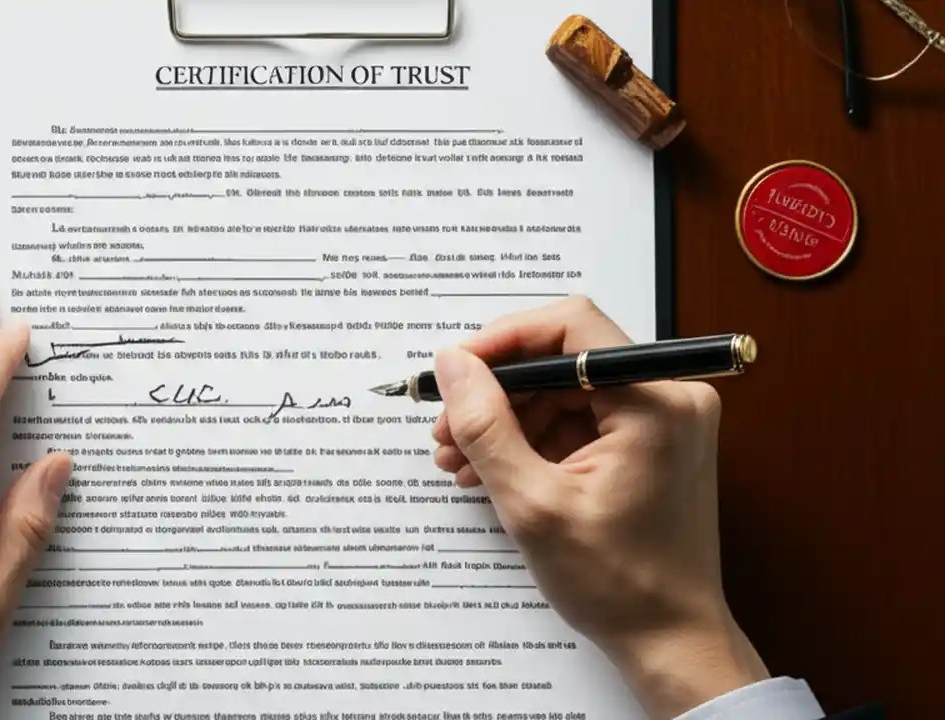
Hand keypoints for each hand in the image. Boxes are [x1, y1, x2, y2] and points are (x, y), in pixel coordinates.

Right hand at [431, 297, 767, 719]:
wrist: (671, 642)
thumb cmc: (616, 584)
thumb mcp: (532, 504)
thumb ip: (486, 426)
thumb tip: (451, 363)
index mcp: (656, 402)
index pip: (570, 327)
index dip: (502, 340)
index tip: (454, 370)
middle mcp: (671, 396)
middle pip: (564, 358)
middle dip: (497, 390)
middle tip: (446, 428)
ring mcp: (665, 418)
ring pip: (565, 388)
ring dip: (508, 417)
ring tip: (459, 457)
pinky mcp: (652, 440)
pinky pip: (581, 417)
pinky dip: (534, 437)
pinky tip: (491, 467)